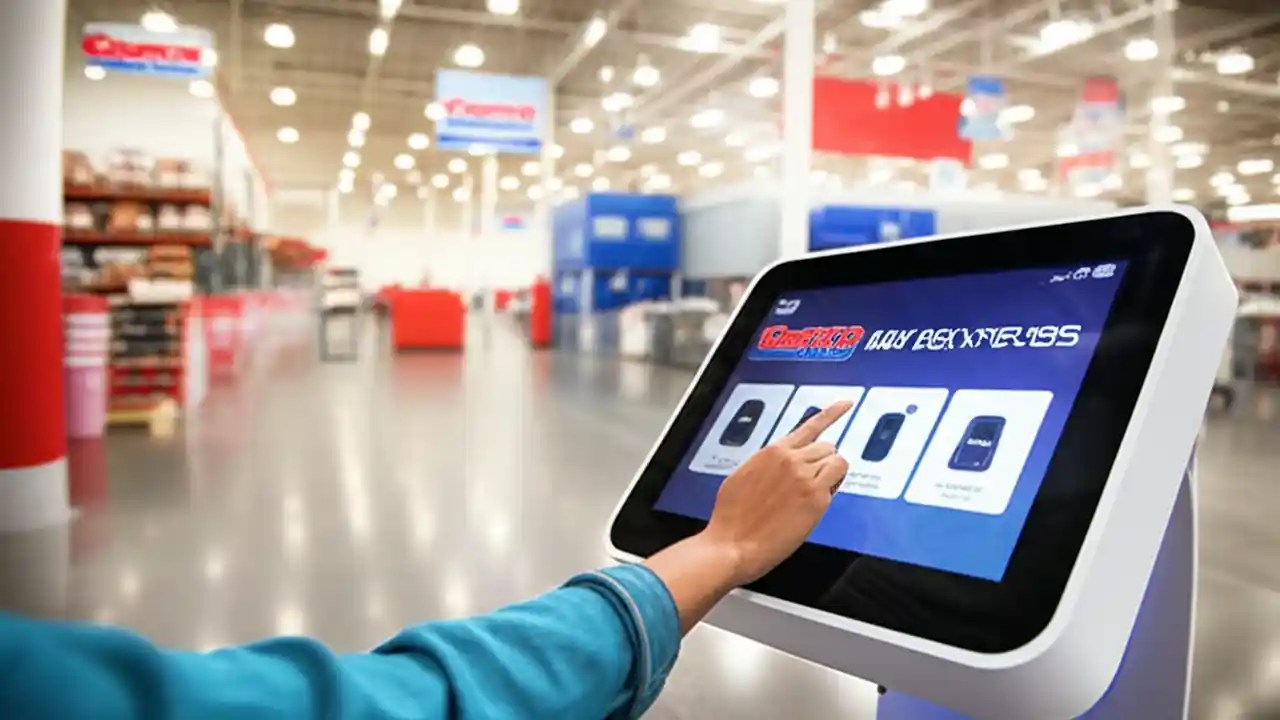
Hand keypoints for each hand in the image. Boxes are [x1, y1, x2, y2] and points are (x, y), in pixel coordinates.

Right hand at [701, 401, 851, 586]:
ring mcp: (805, 476)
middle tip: (811, 483)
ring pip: (836, 461)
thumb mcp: (743, 477)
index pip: (809, 425)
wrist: (732, 544)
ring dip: (830, 475)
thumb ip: (766, 465)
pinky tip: (817, 500)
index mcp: (772, 452)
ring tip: (812, 493)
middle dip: (823, 462)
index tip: (847, 404)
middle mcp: (791, 458)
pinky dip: (833, 487)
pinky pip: (837, 480)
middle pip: (827, 447)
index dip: (832, 413)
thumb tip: (778, 467)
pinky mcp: (816, 497)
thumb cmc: (732, 518)